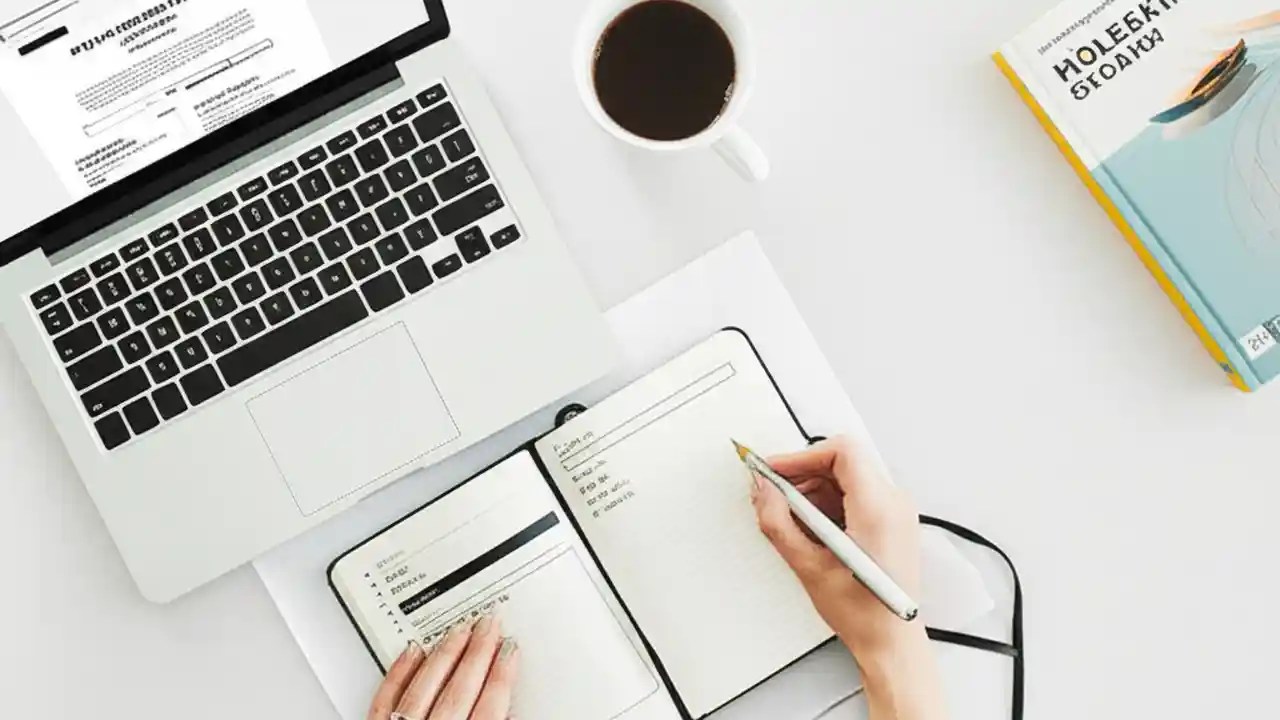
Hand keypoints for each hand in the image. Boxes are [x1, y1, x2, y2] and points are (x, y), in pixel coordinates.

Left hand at [367, 614, 518, 719]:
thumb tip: (510, 710)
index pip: (489, 706)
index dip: (503, 673)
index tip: (510, 647)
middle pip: (460, 688)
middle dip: (479, 651)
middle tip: (490, 622)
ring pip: (425, 685)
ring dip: (445, 653)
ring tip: (459, 629)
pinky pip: (386, 697)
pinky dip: (399, 672)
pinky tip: (411, 650)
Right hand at [750, 435, 946, 718]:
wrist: (891, 641)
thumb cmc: (863, 614)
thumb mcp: (808, 566)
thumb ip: (778, 522)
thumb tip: (762, 490)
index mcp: (879, 509)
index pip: (841, 451)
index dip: (801, 456)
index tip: (775, 470)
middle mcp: (894, 503)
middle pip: (842, 462)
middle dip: (803, 475)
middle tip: (775, 494)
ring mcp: (896, 511)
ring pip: (846, 477)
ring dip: (813, 492)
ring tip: (792, 521)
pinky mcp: (891, 520)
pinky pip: (855, 494)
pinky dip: (827, 504)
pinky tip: (812, 531)